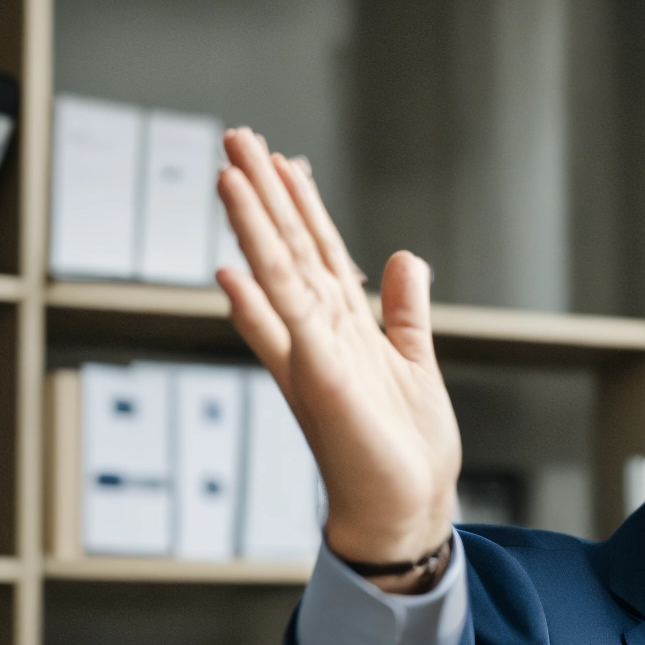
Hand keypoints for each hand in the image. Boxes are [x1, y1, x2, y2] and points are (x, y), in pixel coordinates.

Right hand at [214, 128, 460, 588]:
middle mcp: (319, 337)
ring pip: (278, 275)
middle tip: (237, 136)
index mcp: (344, 331)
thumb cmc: (405, 450)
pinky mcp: (319, 380)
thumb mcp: (415, 363)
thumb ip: (406, 311)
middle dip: (264, 194)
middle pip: (288, 251)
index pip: (318, 255)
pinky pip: (287, 324)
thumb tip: (408, 257)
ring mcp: (313, 356)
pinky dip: (263, 290)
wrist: (407, 508)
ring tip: (228, 169)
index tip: (284, 163)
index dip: (302, 209)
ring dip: (253, 223)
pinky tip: (234, 260)